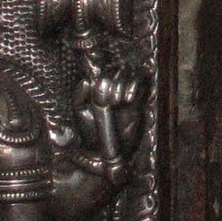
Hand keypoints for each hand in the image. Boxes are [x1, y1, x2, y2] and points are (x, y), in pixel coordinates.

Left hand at [72, 47, 146, 171]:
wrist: (107, 152)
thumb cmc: (92, 132)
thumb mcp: (80, 114)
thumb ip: (79, 96)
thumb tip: (86, 80)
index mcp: (100, 87)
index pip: (103, 69)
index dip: (102, 75)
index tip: (98, 86)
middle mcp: (115, 85)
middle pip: (117, 68)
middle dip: (112, 82)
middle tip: (107, 100)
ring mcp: (128, 90)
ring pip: (130, 72)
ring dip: (122, 85)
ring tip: (117, 102)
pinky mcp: (141, 97)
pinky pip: (142, 81)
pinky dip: (135, 87)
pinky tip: (128, 99)